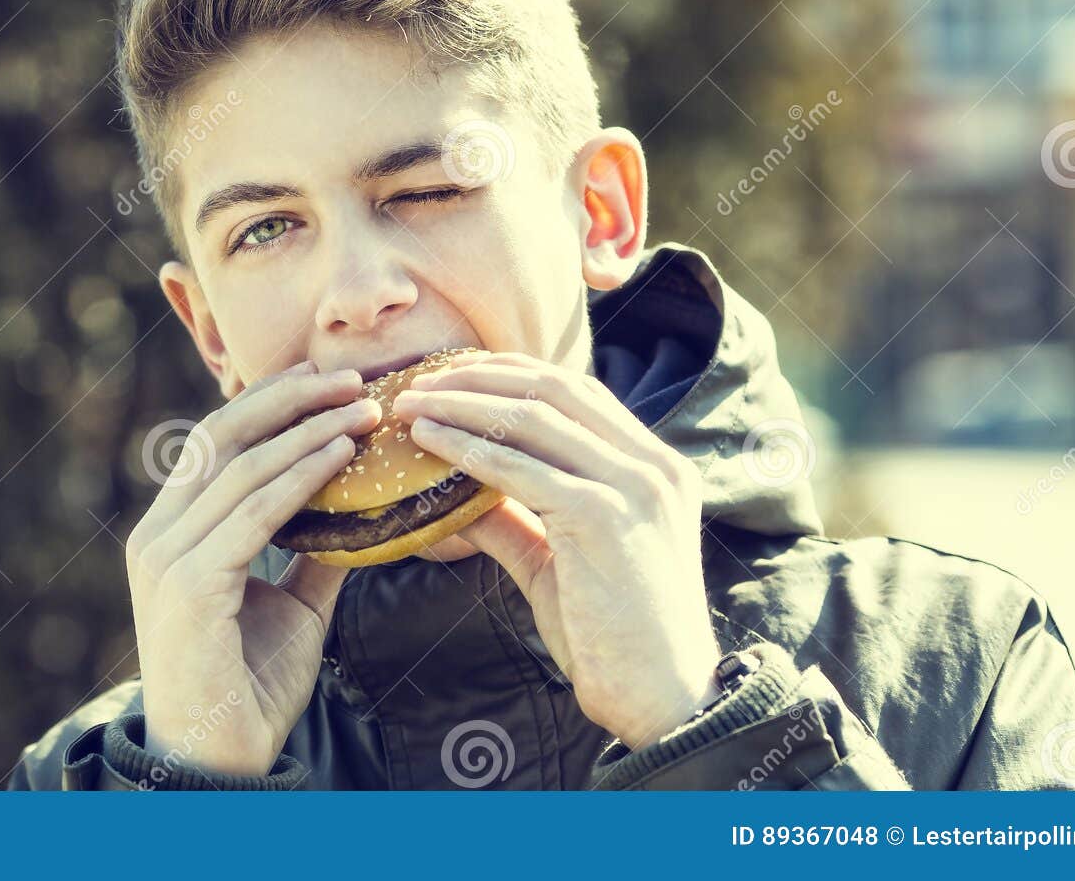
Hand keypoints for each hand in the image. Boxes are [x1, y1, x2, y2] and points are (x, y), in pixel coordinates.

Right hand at [126, 360, 379, 778]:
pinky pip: (253, 515)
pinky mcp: (190, 586)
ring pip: (240, 469)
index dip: (268, 403)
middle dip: (289, 400)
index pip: (216, 444)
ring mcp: (167, 559)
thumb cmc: (249, 686)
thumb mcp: (292, 605)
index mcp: (171, 533)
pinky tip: (342, 456)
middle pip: (222, 438)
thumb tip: (366, 508)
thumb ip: (314, 552)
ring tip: (364, 410)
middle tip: (351, 378)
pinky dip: (301, 477)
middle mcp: (158, 536)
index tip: (322, 377)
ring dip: (308, 431)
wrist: (217, 764)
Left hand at [391, 351, 720, 748]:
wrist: (664, 700)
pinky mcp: (602, 517)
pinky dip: (467, 448)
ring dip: (462, 404)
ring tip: (410, 405)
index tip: (453, 374)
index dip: (510, 373)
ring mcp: (633, 487)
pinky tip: (428, 441)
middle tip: (420, 381)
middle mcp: (653, 465)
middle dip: (480, 377)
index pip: (577, 391)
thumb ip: (517, 518)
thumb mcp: (562, 561)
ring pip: (533, 418)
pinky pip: (520, 469)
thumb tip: (456, 491)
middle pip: (555, 389)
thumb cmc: (615, 638)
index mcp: (656, 466)